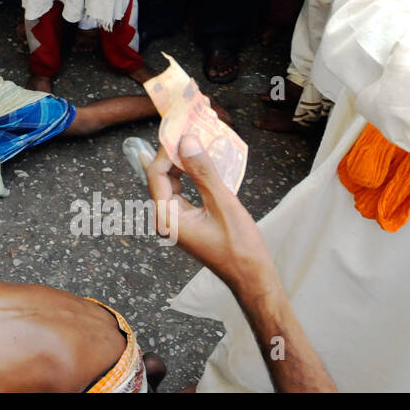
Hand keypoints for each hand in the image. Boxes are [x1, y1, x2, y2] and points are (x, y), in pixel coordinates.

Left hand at [143, 134, 277, 299]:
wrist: (253, 278)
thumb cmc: (240, 247)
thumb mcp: (223, 204)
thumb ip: (203, 172)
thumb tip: (187, 141)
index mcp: (166, 217)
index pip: (155, 174)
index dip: (167, 151)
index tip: (183, 131)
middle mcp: (165, 219)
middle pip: (161, 177)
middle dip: (173, 154)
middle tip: (189, 131)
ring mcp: (175, 221)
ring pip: (171, 184)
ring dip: (182, 164)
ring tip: (197, 143)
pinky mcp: (187, 222)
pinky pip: (182, 192)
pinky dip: (190, 177)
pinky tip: (203, 165)